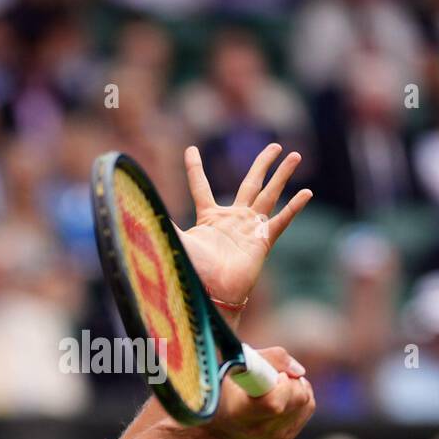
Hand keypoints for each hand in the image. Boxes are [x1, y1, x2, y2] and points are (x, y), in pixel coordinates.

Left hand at [176, 144, 312, 308]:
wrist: (214, 292)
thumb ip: (160, 225)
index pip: (200, 187)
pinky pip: (281, 220)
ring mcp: (251, 228)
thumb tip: (131, 213)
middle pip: (251, 183)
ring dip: (282, 175)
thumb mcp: (176, 240)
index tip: (190, 149)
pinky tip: (306, 192)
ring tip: (294, 155)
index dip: (193, 168)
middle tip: (275, 146)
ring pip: (269, 194)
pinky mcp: (263, 239)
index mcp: (210, 217)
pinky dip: (294, 207)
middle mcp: (233, 219)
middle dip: (263, 164)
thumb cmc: (196, 270)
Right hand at [206, 346, 315, 438]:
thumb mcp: (239, 364)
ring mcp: (273, 437)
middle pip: (298, 400)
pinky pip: (308, 408)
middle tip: (276, 377)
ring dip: (298, 387)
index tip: (274, 375)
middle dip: (293, 381)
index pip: (275, 403)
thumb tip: (299, 372)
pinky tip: (285, 395)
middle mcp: (258, 429)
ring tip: (278, 386)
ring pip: (307, 402)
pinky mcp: (285, 438)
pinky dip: (301, 397)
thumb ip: (270, 358)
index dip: (282, 384)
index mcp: (240, 412)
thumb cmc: (229, 388)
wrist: (222, 424)